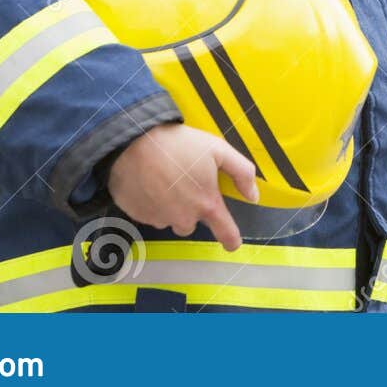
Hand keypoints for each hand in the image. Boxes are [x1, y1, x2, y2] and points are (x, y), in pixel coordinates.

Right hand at [107, 123, 258, 250]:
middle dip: (192, 208)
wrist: (134, 143)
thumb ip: (242, 173)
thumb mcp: (219, 150)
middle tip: (185, 182)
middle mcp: (183, 218)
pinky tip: (149, 182)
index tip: (232, 243)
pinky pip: (150, 214)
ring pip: (170, 218)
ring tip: (165, 179)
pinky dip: (151, 202)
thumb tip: (253, 196)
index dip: (231, 239)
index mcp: (206, 204)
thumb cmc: (180, 145)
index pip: (225, 233)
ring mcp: (159, 219)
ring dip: (171, 205)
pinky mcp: (138, 216)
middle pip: (192, 223)